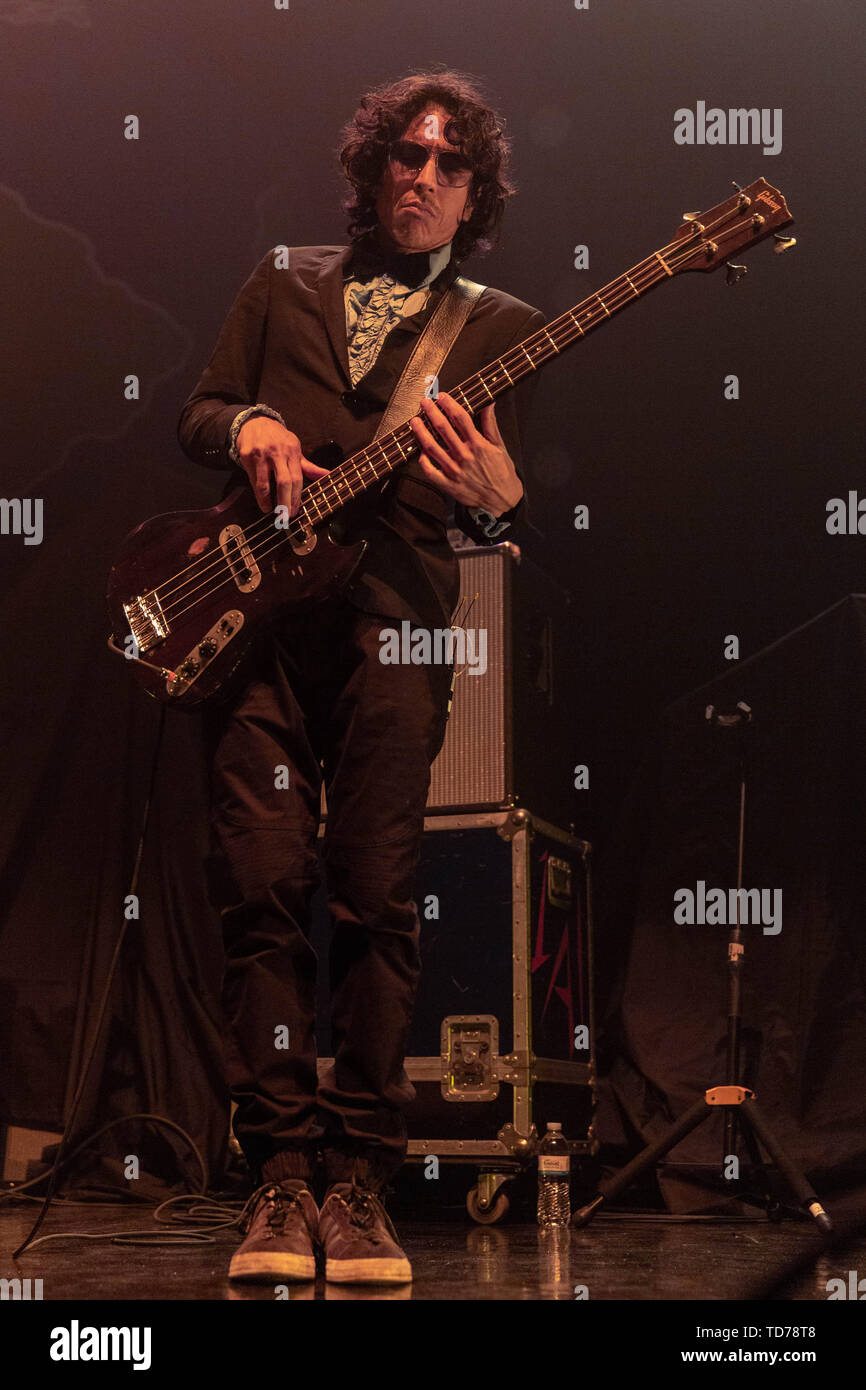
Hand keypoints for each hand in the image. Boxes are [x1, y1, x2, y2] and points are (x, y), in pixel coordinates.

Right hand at [235, 417, 329, 514]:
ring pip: (264, 483)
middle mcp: (277, 452)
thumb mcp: (295, 449)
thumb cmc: (278, 439)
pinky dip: (257, 493)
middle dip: (285, 502)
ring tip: (270, 510)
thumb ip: (309, 466)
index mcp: (292, 451)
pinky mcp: (247, 456)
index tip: (295, 510)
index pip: (297, 478)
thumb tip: (327, 475)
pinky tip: (262, 500)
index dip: (296, 497)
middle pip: (283, 482)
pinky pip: (252, 479)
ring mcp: (261, 454)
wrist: (255, 422)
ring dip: (267, 501)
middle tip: (285, 516)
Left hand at [409, 392, 523, 514]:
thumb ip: (490, 424)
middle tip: (424, 402)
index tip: (442, 396)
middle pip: (443, 428)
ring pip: (432, 447)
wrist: (502, 499)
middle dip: (432, 412)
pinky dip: (423, 461)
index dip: (449, 404)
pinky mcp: (448, 484)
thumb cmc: (501, 472)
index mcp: (478, 445)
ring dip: (421, 432)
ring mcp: (454, 471)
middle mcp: (465, 456)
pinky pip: (430, 471)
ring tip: (414, 421)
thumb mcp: (499, 446)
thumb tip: (489, 403)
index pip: (460, 418)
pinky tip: (420, 451)